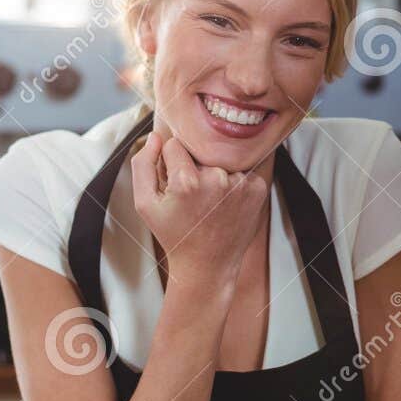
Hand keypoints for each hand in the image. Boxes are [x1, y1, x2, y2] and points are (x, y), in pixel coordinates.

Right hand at [129, 131, 268, 288]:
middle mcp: (217, 178)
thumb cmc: (174, 234)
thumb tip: (156, 135)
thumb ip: (143, 164)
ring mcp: (241, 183)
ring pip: (220, 159)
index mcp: (187, 181)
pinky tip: (225, 204)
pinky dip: (232, 182)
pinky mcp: (258, 188)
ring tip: (210, 202)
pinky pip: (240, 170)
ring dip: (214, 173)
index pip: (174, 145)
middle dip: (193, 167)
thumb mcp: (145, 204)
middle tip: (193, 197)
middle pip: (199, 151)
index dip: (170, 163)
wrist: (207, 266)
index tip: (174, 186)